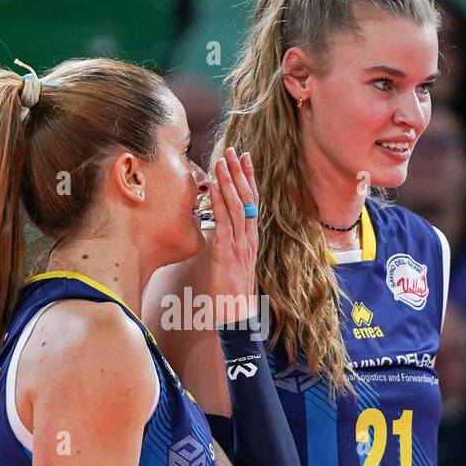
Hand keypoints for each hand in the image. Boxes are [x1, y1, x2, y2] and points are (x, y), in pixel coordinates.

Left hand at [207, 147, 259, 326]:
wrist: (237, 315)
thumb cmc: (232, 292)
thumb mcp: (233, 263)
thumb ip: (230, 245)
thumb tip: (221, 231)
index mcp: (251, 239)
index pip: (252, 202)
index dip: (249, 179)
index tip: (245, 158)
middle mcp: (249, 238)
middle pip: (247, 198)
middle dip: (240, 173)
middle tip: (234, 150)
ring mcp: (240, 244)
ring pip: (237, 206)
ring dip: (229, 181)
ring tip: (223, 160)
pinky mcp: (227, 252)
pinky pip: (224, 222)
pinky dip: (218, 202)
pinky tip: (212, 186)